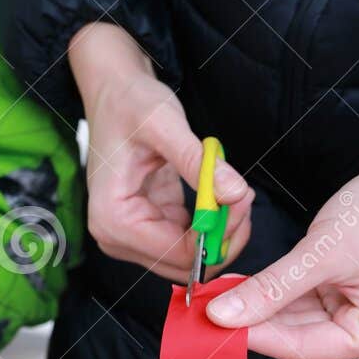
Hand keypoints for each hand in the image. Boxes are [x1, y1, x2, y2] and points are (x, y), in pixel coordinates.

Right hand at [68, 23, 252, 279]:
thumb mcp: (164, 125)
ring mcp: (133, 237)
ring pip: (193, 258)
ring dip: (221, 232)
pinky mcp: (151, 227)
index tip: (242, 198)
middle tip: (245, 196)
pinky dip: (213, 225)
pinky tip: (225, 197)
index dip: (218, 233)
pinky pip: (191, 242)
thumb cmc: (130, 104)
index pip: (179, 254)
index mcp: (113, 220)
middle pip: (187, 266)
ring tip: (238, 193)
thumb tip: (235, 193)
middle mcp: (118, 238)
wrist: (116, 92)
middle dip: (223, 237)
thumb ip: (198, 163)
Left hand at [204, 153, 358, 358]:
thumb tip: (224, 316)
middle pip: (298, 338)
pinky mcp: (345, 300)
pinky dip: (272, 294)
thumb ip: (271, 288)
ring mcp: (357, 319)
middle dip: (253, 320)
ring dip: (258, 307)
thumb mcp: (320, 253)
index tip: (211, 326)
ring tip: (216, 295)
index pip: (303, 347)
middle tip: (204, 310)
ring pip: (295, 321)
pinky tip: (239, 287)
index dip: (255, 335)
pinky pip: (302, 304)